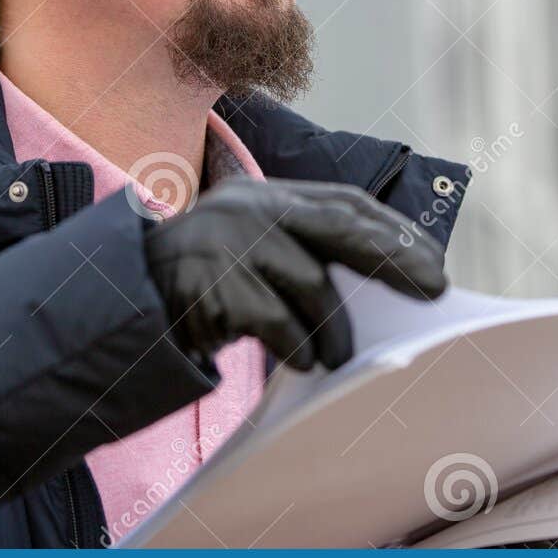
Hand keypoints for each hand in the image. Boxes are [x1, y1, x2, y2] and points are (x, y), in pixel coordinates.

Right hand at [142, 179, 447, 371]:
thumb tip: (387, 277)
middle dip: (393, 259)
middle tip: (434, 288)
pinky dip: (297, 345)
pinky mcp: (211, 283)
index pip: (342, 201)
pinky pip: (274, 320)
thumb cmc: (204, 287)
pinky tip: (303, 361)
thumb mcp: (251, 254)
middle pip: (338, 227)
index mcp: (263, 195)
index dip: (391, 229)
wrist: (122, 304)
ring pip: (310, 282)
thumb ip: (303, 254)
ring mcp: (227, 242)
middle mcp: (247, 208)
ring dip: (335, 328)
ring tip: (339, 356)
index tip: (432, 258)